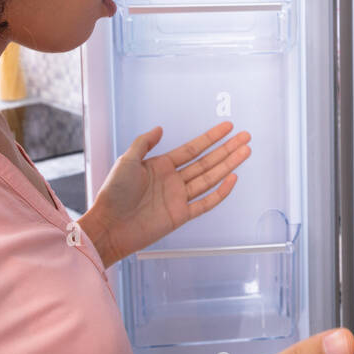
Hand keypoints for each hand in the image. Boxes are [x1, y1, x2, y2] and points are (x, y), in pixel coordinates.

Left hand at [81, 122, 250, 266]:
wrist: (109, 226)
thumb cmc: (113, 194)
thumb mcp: (127, 160)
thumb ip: (144, 143)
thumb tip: (159, 129)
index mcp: (161, 166)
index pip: (193, 148)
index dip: (211, 137)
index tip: (227, 127)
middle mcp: (174, 180)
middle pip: (207, 161)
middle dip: (227, 148)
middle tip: (245, 137)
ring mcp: (179, 197)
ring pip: (210, 178)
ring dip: (229, 165)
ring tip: (245, 152)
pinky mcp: (181, 215)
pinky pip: (206, 203)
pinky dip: (221, 192)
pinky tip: (232, 179)